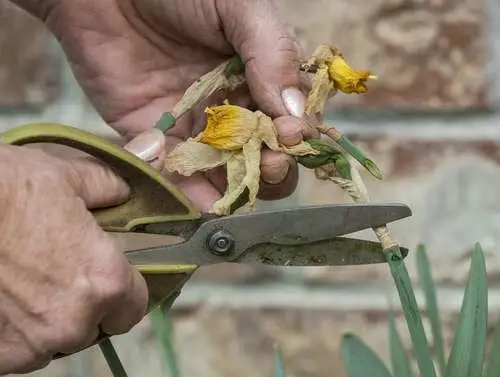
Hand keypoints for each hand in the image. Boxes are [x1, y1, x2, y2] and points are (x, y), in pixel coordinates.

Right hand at [0, 146, 147, 374]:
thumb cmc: (4, 190)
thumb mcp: (64, 177)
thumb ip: (106, 190)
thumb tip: (122, 192)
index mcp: (105, 283)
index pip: (134, 308)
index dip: (121, 293)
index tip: (105, 278)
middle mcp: (73, 324)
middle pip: (92, 327)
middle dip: (81, 306)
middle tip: (55, 275)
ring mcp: (29, 347)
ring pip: (51, 342)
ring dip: (43, 322)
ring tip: (19, 287)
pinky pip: (15, 351)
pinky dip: (10, 332)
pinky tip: (0, 302)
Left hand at [36, 0, 314, 210]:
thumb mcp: (239, 8)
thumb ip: (273, 54)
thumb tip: (296, 113)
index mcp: (265, 78)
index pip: (293, 118)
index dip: (296, 133)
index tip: (291, 134)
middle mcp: (235, 108)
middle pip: (265, 155)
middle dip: (272, 168)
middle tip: (270, 163)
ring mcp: (197, 128)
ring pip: (225, 174)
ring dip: (234, 188)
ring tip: (233, 188)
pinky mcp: (157, 140)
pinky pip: (176, 174)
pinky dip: (183, 188)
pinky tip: (191, 189)